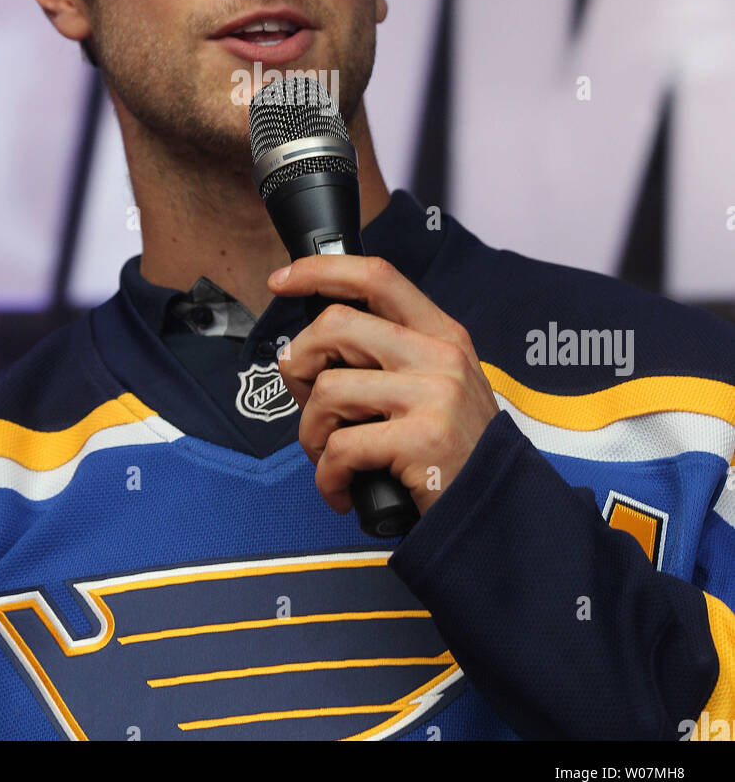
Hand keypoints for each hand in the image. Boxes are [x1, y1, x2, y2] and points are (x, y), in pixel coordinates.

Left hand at [267, 254, 498, 520]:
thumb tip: (314, 348)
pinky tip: (342, 489)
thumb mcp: (438, 385)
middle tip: (304, 400)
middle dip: (299, 364)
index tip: (283, 279)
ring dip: (311, 433)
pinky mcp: (422, 440)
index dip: (321, 271)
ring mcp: (434, 395)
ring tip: (329, 458)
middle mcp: (440, 355)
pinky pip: (341, 448)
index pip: (376, 277)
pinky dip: (327, 476)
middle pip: (336, 326)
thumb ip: (390, 356)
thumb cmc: (454, 452)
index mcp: (441, 334)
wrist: (499, 511)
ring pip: (329, 390)